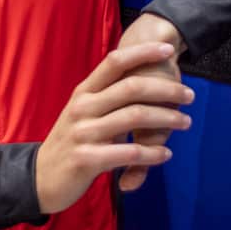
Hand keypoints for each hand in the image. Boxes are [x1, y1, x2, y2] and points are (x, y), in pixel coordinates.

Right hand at [36, 41, 193, 214]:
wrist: (40, 178)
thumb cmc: (70, 142)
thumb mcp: (82, 113)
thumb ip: (106, 97)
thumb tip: (141, 80)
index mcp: (84, 92)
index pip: (114, 62)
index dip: (143, 52)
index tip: (169, 51)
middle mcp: (83, 107)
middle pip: (132, 87)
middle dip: (166, 90)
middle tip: (190, 96)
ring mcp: (84, 133)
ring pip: (135, 117)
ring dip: (167, 119)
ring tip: (185, 123)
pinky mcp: (87, 159)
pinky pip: (129, 152)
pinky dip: (152, 153)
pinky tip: (165, 155)